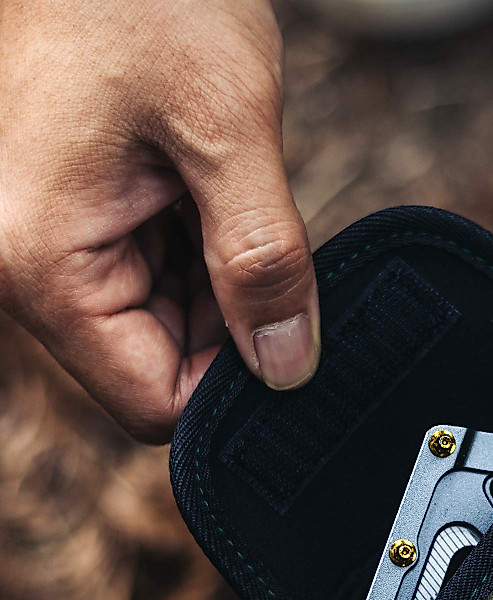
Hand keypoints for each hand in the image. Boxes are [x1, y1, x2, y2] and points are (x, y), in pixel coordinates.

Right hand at [0, 0, 319, 442]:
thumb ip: (263, 261)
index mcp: (43, 260)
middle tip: (262, 241)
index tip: (287, 331)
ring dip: (220, 288)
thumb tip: (287, 369)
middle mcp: (28, 267)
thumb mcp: (228, 129)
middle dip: (230, 328)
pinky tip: (213, 194)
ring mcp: (48, 246)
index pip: (152, 402)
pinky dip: (204, 257)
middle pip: (158, 370)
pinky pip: (155, 282)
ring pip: (163, 330)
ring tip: (227, 197)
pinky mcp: (75, 223)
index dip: (233, 386)